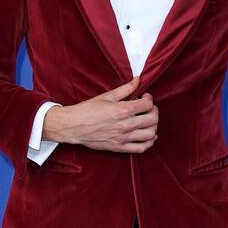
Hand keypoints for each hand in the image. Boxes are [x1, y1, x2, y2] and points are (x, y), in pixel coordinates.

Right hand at [42, 76, 157, 152]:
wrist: (73, 126)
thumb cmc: (88, 110)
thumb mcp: (107, 96)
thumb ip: (125, 89)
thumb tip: (138, 80)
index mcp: (123, 110)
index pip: (148, 104)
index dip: (149, 98)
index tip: (144, 96)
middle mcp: (125, 125)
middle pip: (153, 119)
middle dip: (154, 111)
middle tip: (148, 108)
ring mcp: (123, 138)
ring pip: (150, 134)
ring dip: (154, 126)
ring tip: (148, 120)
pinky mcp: (120, 147)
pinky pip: (142, 148)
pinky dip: (149, 142)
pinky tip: (149, 135)